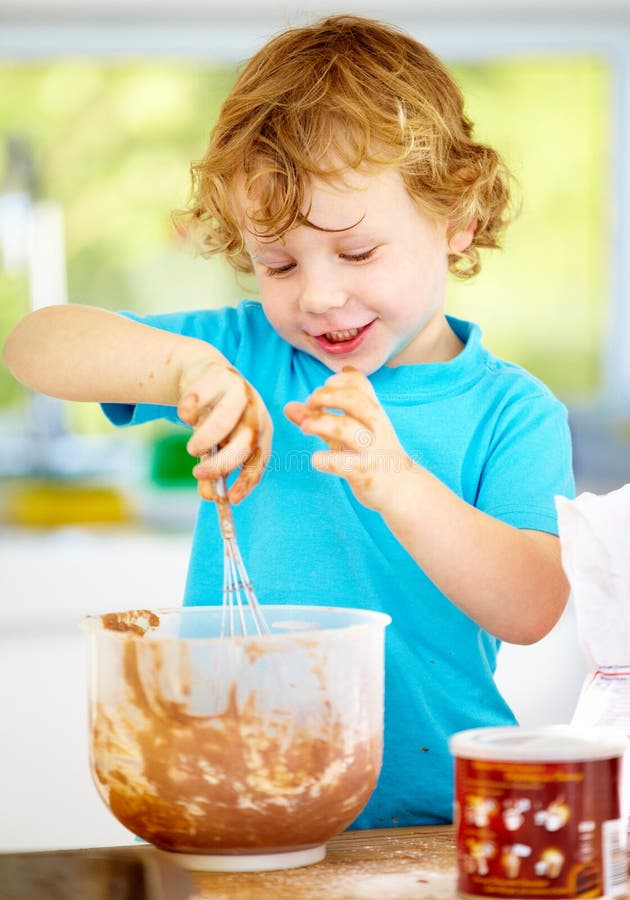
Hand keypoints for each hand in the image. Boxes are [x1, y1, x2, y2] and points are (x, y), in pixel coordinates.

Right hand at [177, 359, 271, 503]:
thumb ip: (215, 467)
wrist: (205, 374)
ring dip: (205, 439)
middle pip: (245, 443)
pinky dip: (188, 411)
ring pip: (223, 420)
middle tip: (199, 473)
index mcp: (262, 430)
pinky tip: (185, 415)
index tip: (231, 499)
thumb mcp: (219, 444)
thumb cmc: (215, 417)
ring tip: (192, 448)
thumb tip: (208, 496)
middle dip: (222, 463)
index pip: (259, 460)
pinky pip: (199, 398)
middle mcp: (255, 411)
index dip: (247, 481)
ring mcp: (238, 392)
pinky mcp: (217, 376)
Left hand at [285, 367, 414, 511]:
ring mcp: (371, 450)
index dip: (337, 380)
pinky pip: (343, 464)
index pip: (359, 382)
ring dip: (321, 423)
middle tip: (310, 404)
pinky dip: (325, 459)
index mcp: (374, 412)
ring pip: (347, 429)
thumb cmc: (371, 455)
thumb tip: (288, 407)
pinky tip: (316, 459)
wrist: (403, 489)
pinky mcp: (365, 473)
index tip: (323, 389)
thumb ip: (320, 419)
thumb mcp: (348, 433)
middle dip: (326, 396)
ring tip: (304, 427)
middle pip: (354, 400)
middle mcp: (375, 427)